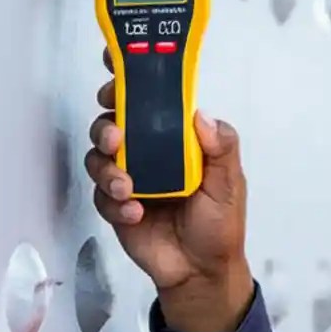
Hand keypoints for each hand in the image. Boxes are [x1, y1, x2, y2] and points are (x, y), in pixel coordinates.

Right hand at [85, 47, 253, 331]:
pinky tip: (135, 211)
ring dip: (108, 165)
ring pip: (100, 153)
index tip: (118, 61)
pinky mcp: (114, 203)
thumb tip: (200, 115)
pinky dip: (114, 200)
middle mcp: (150, 149)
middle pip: (115, 118)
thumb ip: (221, 147)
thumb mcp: (230, 182)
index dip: (135, 76)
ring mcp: (129, 174)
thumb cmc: (220, 222)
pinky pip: (101, 192)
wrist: (201, 271)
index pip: (156, 99)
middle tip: (117, 133)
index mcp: (179, 137)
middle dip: (109, 119)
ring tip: (128, 185)